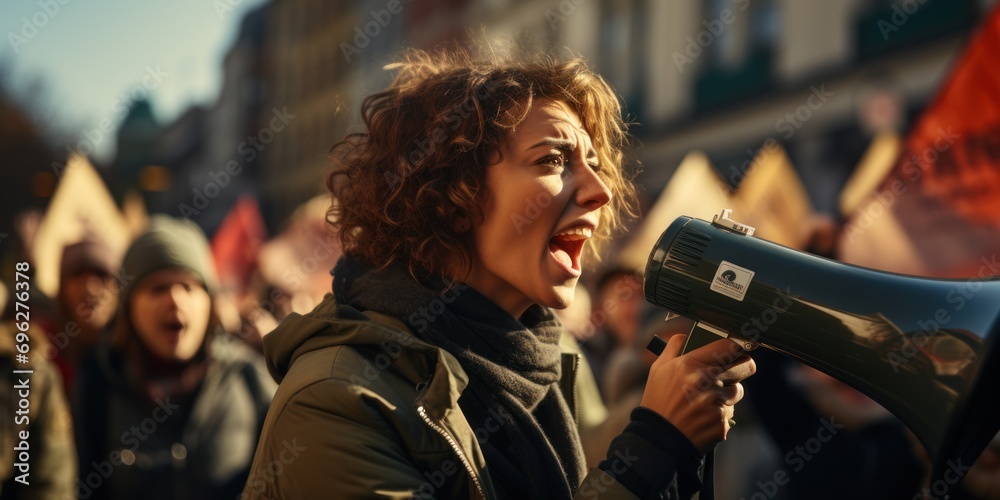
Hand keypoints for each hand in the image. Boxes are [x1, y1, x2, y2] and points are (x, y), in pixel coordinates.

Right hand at [639, 334, 755, 452]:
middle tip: (731, 370)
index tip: (739, 347)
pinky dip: (720, 414)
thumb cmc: (658, 401)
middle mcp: (706, 381)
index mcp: (690, 364)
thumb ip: (674, 347)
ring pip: (738, 391)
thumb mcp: (659, 369)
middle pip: (746, 365)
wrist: (658, 439)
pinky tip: (703, 417)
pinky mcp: (722, 422)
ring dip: (727, 394)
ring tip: (706, 400)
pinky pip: (730, 412)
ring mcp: (716, 403)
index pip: (728, 346)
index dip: (737, 345)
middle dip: (742, 366)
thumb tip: (686, 335)